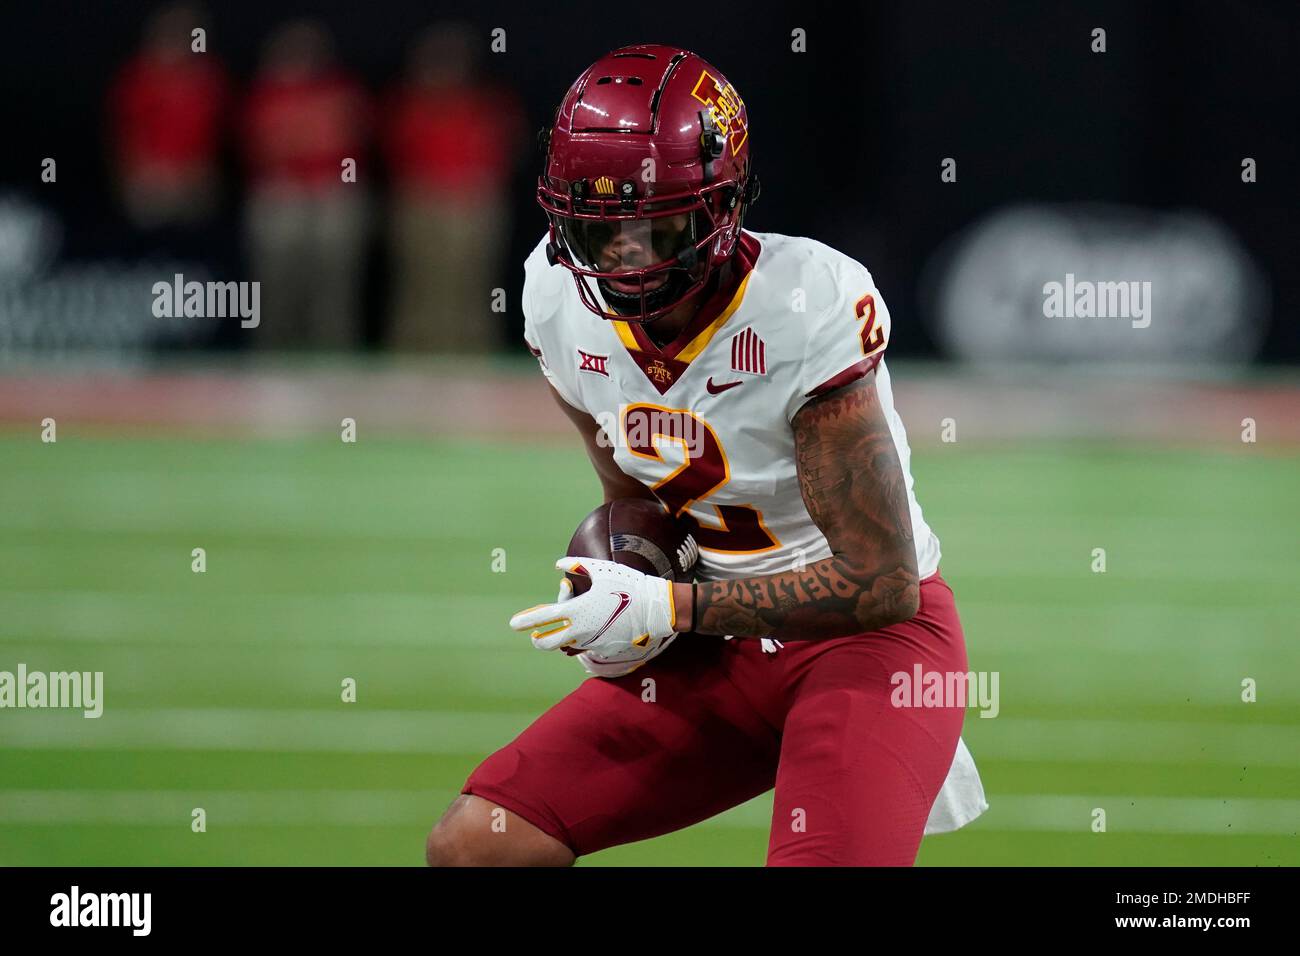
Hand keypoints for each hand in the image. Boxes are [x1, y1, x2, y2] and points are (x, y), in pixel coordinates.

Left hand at [509, 558, 676, 671]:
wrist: (654, 608)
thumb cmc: (627, 584)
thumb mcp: (601, 569)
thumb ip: (577, 566)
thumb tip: (558, 564)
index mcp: (577, 609)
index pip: (543, 618)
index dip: (525, 621)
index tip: (513, 624)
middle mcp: (581, 629)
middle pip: (548, 643)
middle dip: (538, 640)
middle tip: (535, 635)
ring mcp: (593, 642)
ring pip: (568, 645)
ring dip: (564, 636)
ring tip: (567, 627)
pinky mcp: (605, 649)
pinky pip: (589, 645)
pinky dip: (586, 637)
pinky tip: (595, 627)